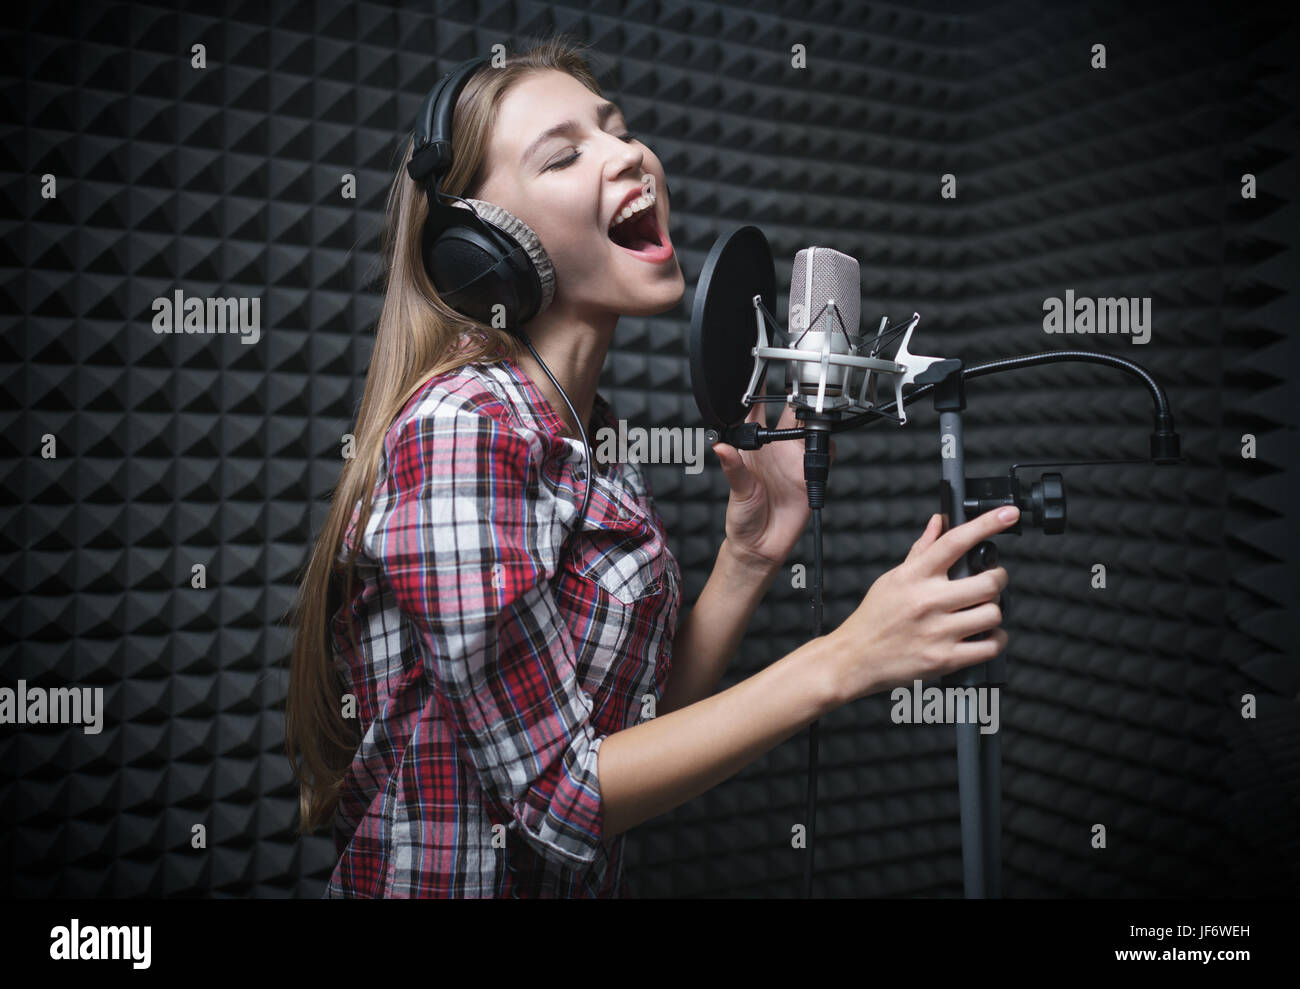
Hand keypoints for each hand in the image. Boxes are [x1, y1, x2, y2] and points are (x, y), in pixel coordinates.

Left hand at [712, 399, 835, 571]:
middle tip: (801, 387)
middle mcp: (775, 451)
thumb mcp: (736, 491)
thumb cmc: (742, 518)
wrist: (761, 546)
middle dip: (797, 399)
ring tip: (813, 416)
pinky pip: (823, 455)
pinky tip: (820, 448)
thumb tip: (720, 448)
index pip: (756, 413)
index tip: (762, 372)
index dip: (759, 392)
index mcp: (752, 448)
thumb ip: (732, 468)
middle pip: (789, 415)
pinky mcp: (809, 476)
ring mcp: (793, 462)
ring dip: (814, 422)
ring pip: (810, 431)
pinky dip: (825, 449)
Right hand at [827, 506, 1016, 703]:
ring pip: (993, 614)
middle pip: (988, 582)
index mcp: (914, 576)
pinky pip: (990, 646)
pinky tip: (984, 635)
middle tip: (990, 581)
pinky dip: (995, 640)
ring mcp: (937, 631)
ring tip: (981, 612)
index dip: (986, 524)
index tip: (1008, 514)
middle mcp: (927, 601)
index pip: (955, 541)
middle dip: (997, 580)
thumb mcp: (893, 578)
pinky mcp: (945, 659)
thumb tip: (938, 522)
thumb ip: (920, 550)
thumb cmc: (874, 618)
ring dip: (994, 612)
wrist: (854, 658)